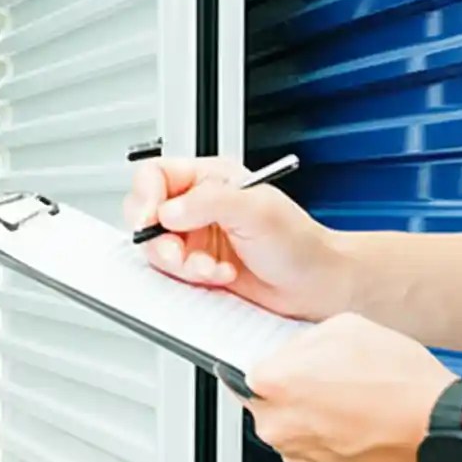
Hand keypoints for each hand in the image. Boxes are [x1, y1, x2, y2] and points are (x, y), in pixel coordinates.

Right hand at [123, 157, 349, 319]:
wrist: (316, 285)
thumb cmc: (299, 243)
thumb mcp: (256, 210)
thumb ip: (207, 203)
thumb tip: (168, 210)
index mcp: (209, 179)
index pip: (155, 177)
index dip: (145, 197)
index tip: (151, 219)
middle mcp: (197, 206)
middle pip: (146, 214)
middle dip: (160, 240)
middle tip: (179, 254)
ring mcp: (195, 238)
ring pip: (156, 248)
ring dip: (180, 264)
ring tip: (210, 268)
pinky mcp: (196, 266)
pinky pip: (171, 273)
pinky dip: (190, 278)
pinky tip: (218, 276)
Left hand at [244, 313, 456, 461]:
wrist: (443, 430)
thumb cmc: (402, 383)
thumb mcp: (346, 328)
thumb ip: (303, 340)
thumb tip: (293, 350)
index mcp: (272, 385)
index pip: (244, 372)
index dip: (272, 366)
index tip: (279, 366)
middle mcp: (278, 426)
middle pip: (268, 404)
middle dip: (291, 393)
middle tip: (327, 381)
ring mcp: (300, 457)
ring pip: (293, 431)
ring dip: (313, 419)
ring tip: (353, 403)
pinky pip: (317, 454)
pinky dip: (332, 442)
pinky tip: (361, 425)